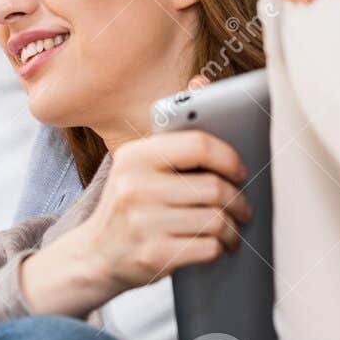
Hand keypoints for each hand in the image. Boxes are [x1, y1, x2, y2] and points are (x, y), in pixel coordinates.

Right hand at [20, 130, 250, 318]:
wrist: (95, 255)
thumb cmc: (129, 203)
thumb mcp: (140, 164)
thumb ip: (172, 130)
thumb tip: (200, 84)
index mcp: (135, 155)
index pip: (197, 145)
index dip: (228, 157)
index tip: (240, 170)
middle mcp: (136, 186)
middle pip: (214, 188)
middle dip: (238, 200)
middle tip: (244, 207)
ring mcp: (143, 223)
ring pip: (216, 220)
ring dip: (232, 228)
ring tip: (233, 228)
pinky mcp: (153, 256)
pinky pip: (207, 248)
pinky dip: (220, 248)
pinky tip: (218, 246)